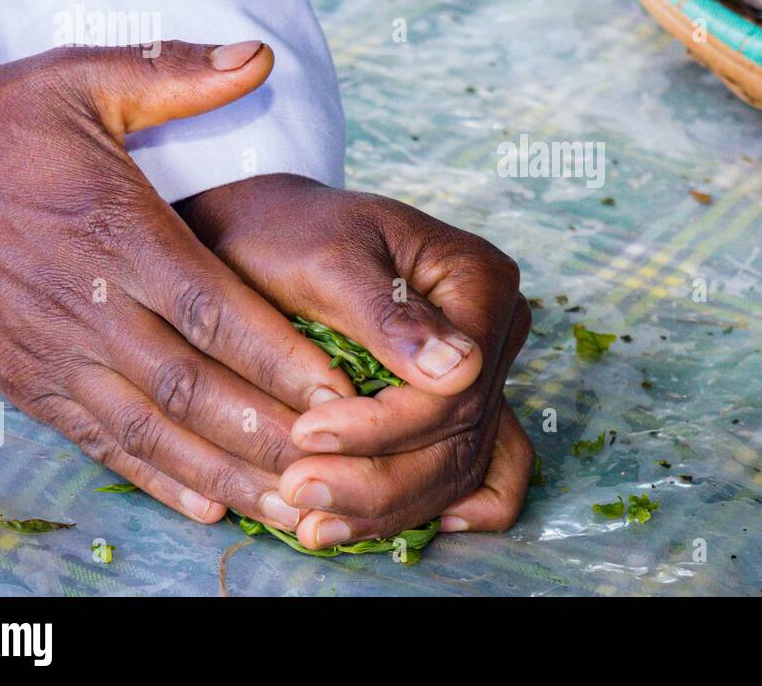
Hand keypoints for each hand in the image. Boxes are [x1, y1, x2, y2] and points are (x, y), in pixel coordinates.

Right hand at [0, 40, 350, 528]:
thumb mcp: (82, 80)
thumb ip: (176, 74)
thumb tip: (260, 55)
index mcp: (119, 232)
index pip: (213, 309)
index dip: (278, 355)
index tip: (340, 390)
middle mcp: (92, 305)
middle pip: (193, 385)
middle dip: (268, 430)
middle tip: (336, 462)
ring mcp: (57, 353)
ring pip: (154, 429)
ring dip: (226, 471)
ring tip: (291, 504)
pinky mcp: (29, 382)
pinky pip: (101, 442)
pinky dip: (156, 478)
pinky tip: (208, 505)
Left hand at [177, 175, 533, 547]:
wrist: (266, 234)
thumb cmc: (291, 234)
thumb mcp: (327, 259)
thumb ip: (388, 314)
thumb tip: (458, 372)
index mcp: (481, 283)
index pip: (455, 385)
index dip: (386, 426)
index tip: (307, 433)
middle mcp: (495, 333)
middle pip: (460, 435)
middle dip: (380, 478)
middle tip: (298, 492)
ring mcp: (481, 376)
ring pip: (458, 466)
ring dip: (389, 507)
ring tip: (311, 524)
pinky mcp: (453, 408)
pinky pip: (471, 473)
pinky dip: (433, 508)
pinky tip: (386, 528)